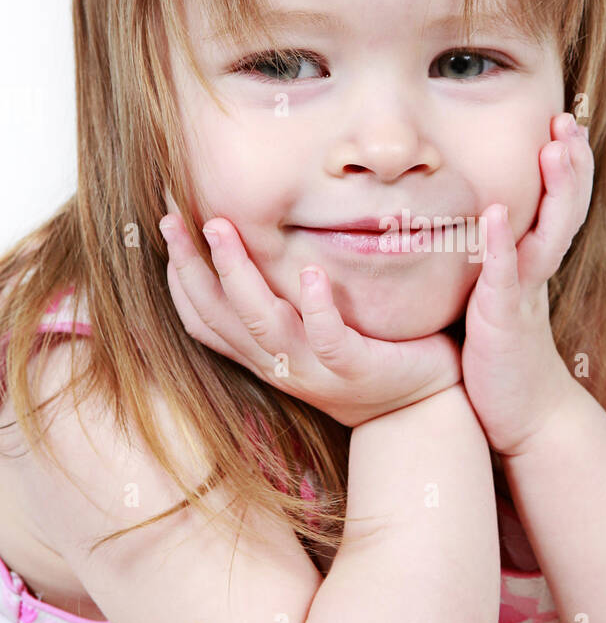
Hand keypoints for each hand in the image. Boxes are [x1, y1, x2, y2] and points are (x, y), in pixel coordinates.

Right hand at [157, 211, 462, 428]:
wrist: (423, 407)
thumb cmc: (368, 355)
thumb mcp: (313, 331)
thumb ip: (285, 299)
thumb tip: (260, 240)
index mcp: (263, 353)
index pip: (202, 318)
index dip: (178, 275)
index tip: (166, 222)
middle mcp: (278, 363)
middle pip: (218, 315)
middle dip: (191, 265)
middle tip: (173, 215)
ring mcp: (314, 370)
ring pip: (262, 324)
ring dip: (238, 274)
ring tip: (221, 228)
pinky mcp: (356, 370)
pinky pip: (329, 341)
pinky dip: (317, 308)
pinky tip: (310, 273)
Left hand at [460, 113, 593, 457]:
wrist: (521, 410)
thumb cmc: (503, 348)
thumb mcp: (502, 289)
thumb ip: (498, 250)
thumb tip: (483, 209)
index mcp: (537, 258)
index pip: (561, 200)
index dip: (570, 162)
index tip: (565, 120)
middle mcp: (537, 269)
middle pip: (566, 207)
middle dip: (572, 164)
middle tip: (569, 122)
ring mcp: (523, 291)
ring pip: (548, 233)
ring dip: (555, 190)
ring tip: (555, 150)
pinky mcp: (502, 318)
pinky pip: (504, 276)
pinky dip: (502, 245)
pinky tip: (495, 215)